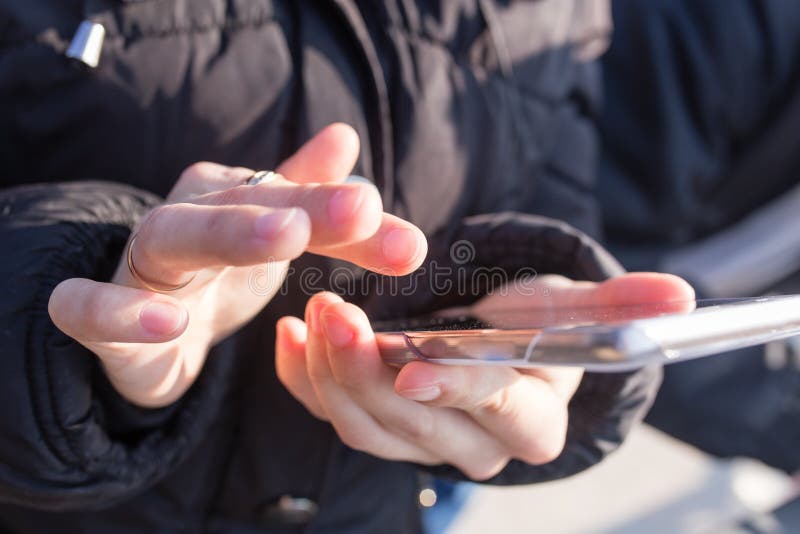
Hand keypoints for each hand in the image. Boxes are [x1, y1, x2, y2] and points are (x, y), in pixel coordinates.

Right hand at [48, 124, 427, 406]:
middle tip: (361, 209)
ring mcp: (140, 264)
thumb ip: (311, 195)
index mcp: (229, 200)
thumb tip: (345, 135)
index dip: (355, 224)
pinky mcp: (99, 315)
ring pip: (173, 236)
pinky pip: (92, 306)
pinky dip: (123, 310)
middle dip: (305, 205)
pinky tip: (171, 322)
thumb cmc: (215, 273)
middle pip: (243, 204)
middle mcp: (186, 218)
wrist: (141, 329)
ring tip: (286, 239)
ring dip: (227, 234)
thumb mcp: (271, 235)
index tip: (410, 246)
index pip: (299, 204)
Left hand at [275, 273, 693, 478]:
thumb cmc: (538, 328)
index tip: (413, 365)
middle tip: (336, 311)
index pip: (495, 414)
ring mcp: (415, 440)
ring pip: (363, 424)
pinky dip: (301, 377)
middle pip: (414, 425)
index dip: (459, 391)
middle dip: (370, 373)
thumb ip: (620, 306)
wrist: (492, 348)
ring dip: (331, 370)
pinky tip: (287, 334)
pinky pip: (327, 412)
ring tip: (313, 312)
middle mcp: (469, 444)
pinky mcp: (372, 422)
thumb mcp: (576, 310)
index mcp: (526, 418)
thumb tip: (681, 296)